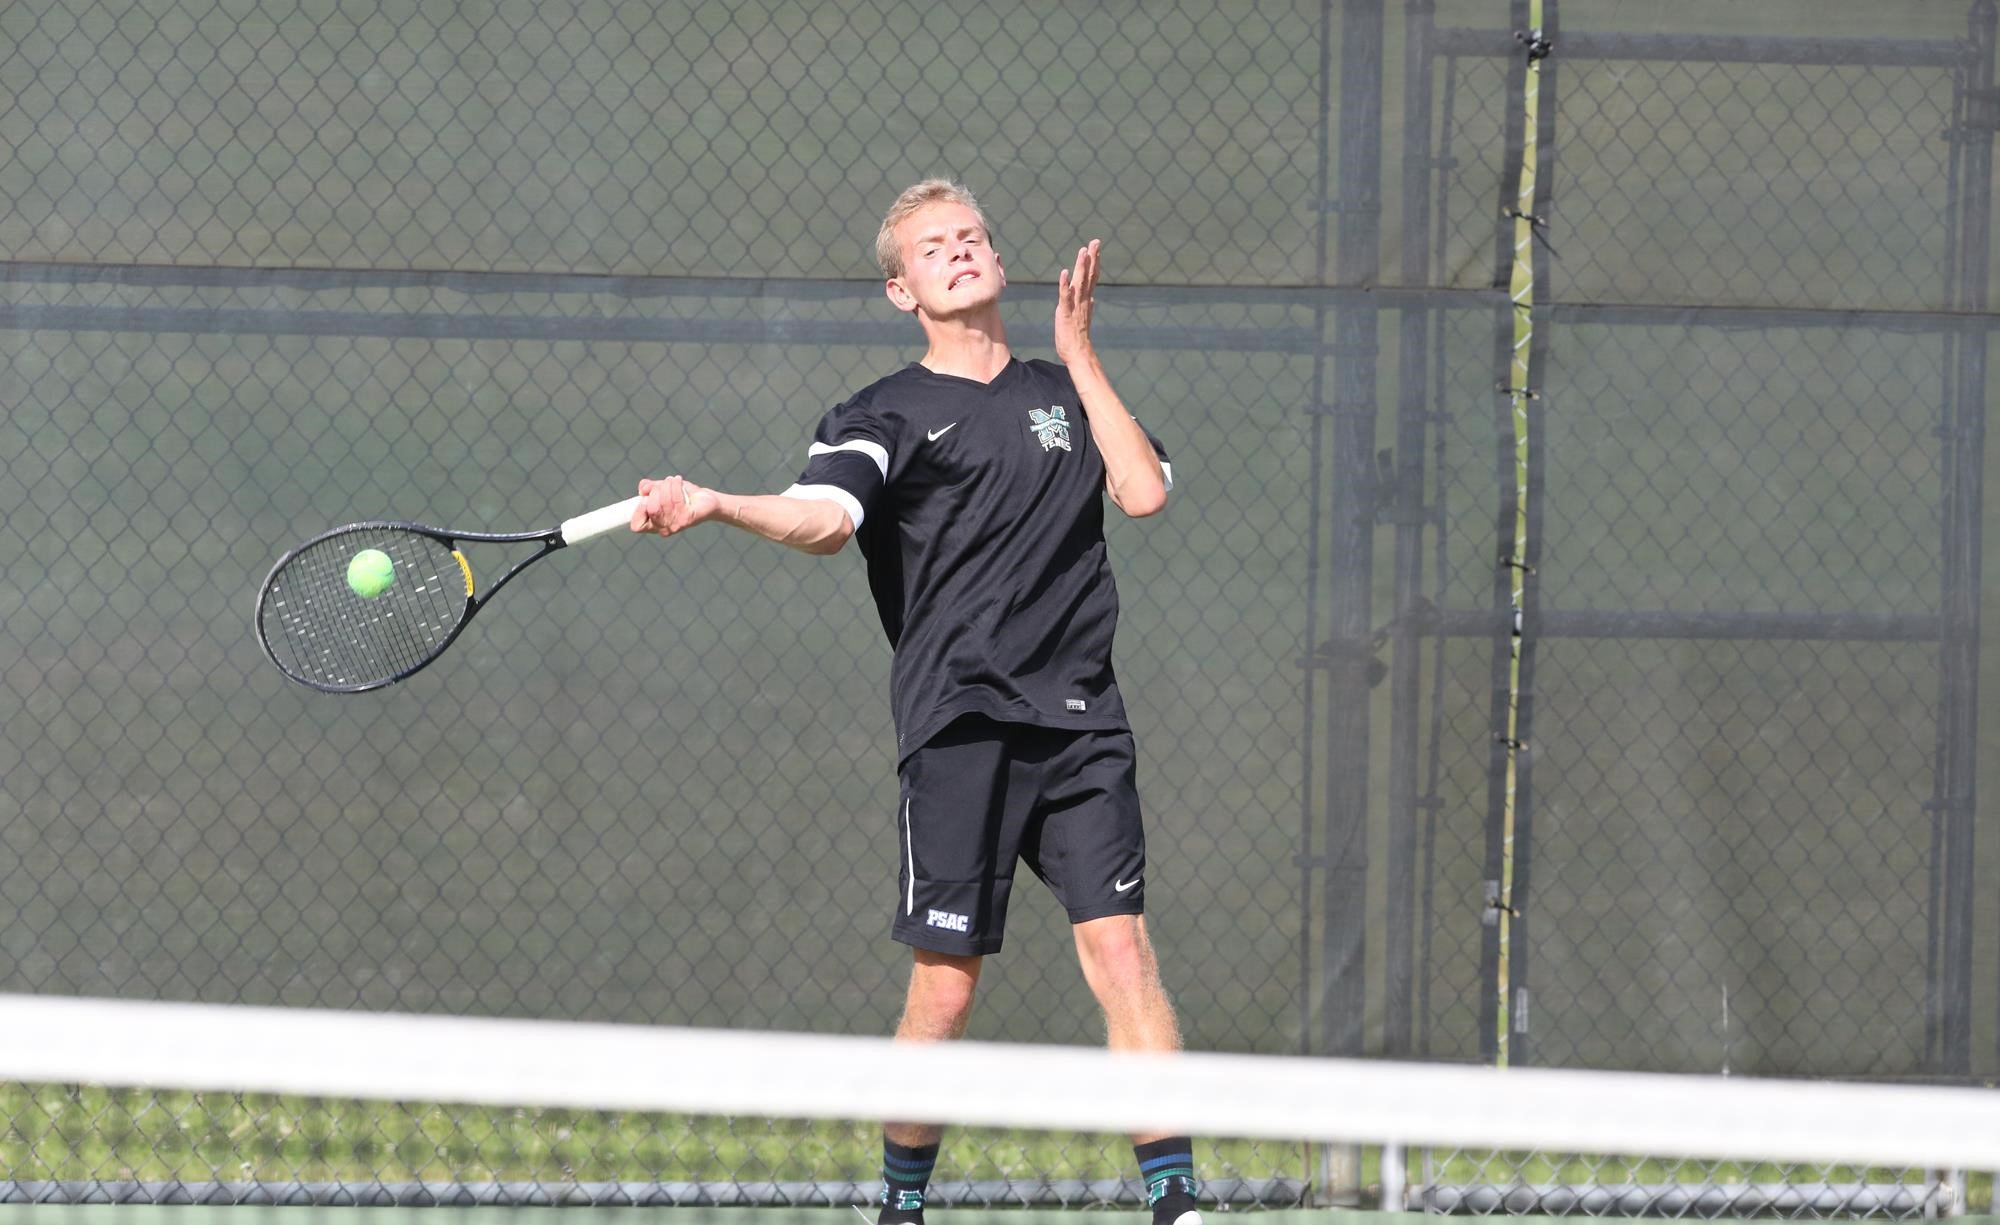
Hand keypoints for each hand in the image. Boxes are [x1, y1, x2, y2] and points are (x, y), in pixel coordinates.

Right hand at [631, 474, 717, 536]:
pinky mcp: (687, 519)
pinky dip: (675, 485)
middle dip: (655, 491)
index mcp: (654, 525)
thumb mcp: (661, 488)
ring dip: (667, 485)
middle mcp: (664, 529)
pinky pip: (676, 499)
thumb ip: (649, 488)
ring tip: (672, 480)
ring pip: (664, 502)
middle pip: (651, 509)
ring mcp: (676, 525)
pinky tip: (678, 480)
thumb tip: (643, 489)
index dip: (638, 510)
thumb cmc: (682, 495)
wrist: (705, 499)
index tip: (645, 497)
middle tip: (663, 485)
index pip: (637, 526)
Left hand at [1053, 238, 1101, 365]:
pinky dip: (1064, 285)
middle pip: (1088, 275)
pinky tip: (1064, 273)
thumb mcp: (1083, 319)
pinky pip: (1065, 297)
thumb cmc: (1077, 337)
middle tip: (1095, 241)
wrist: (1078, 353)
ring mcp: (1075, 306)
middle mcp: (1082, 300)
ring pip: (1079, 282)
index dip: (1094, 262)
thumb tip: (1092, 299)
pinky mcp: (1065, 313)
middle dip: (1092, 258)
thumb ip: (1087, 307)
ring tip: (1083, 251)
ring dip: (1081, 266)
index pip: (1092, 277)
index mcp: (1085, 300)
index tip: (1096, 247)